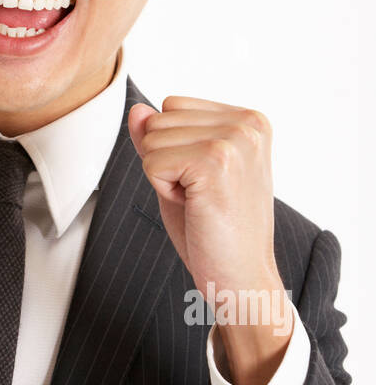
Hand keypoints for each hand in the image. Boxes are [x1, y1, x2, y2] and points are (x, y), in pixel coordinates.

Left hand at [128, 97, 291, 384]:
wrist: (241, 278)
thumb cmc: (216, 231)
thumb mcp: (182, 174)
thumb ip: (159, 139)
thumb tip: (137, 109)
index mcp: (248, 120)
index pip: (171, 106)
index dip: (173, 149)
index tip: (204, 181)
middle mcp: (247, 123)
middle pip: (158, 120)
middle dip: (166, 162)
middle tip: (201, 196)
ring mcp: (234, 140)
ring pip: (151, 140)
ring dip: (164, 178)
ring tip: (200, 202)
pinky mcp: (216, 161)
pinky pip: (151, 162)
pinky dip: (162, 190)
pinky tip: (195, 208)